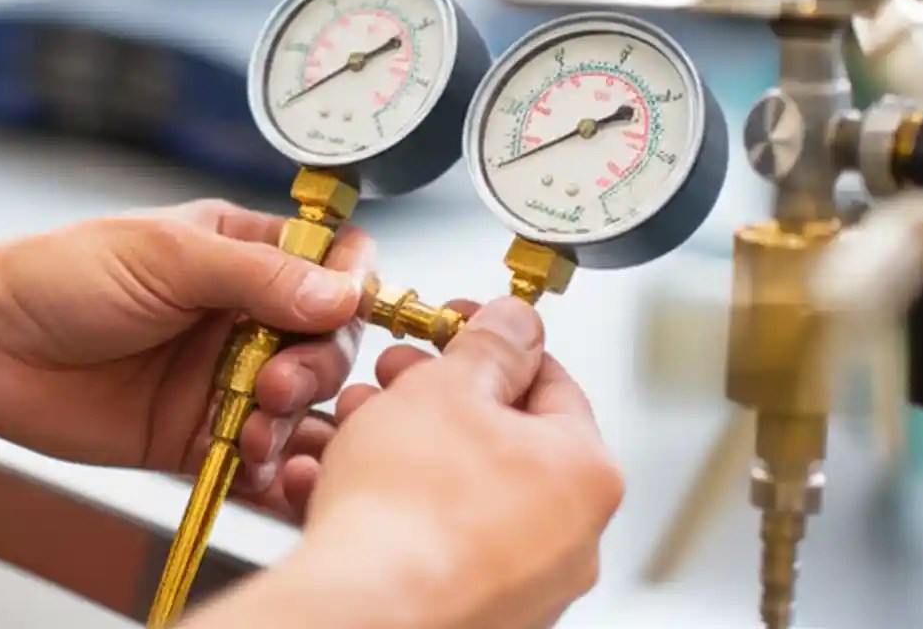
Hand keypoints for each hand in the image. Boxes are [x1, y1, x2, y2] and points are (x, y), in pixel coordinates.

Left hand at [0, 199, 372, 520]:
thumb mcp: (168, 256)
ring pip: (299, 403)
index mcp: (240, 253)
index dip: (352, 283)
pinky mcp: (197, 434)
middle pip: (326, 341)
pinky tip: (262, 472)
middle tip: (277, 383)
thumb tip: (341, 294)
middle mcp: (240, 315)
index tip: (350, 307)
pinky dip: (270, 469)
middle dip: (316, 366)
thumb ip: (259, 274)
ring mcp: (222, 376)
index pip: (330, 261)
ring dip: (294, 421)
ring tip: (258, 430)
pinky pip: (255, 455)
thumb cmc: (62, 278)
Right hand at [282, 297, 622, 626]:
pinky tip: (336, 490)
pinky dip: (388, 511)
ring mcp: (521, 584)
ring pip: (455, 490)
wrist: (359, 611)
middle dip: (433, 398)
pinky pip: (428, 541)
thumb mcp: (446, 387)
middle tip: (393, 378)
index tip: (453, 326)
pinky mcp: (470, 612)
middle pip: (498, 438)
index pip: (548, 380)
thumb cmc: (407, 512)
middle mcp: (568, 538)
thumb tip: (514, 323)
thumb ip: (490, 344)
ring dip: (400, 450)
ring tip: (351, 432)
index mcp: (586, 473)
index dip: (489, 342)